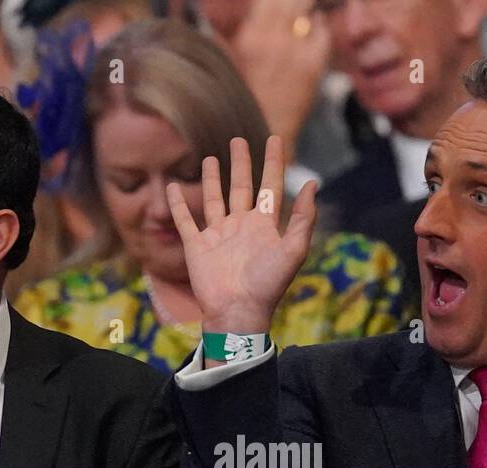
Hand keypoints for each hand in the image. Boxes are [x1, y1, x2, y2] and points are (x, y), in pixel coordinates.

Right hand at [167, 134, 317, 336]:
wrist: (238, 311)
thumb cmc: (268, 285)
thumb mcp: (294, 250)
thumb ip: (304, 218)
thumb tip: (313, 184)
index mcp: (265, 226)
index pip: (271, 186)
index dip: (273, 162)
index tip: (274, 139)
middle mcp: (241, 226)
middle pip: (241, 187)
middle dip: (241, 164)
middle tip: (238, 140)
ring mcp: (218, 236)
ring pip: (214, 200)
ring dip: (212, 180)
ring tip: (210, 159)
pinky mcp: (196, 247)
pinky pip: (185, 220)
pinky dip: (178, 204)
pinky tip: (173, 187)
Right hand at [220, 0, 330, 161]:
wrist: (269, 128)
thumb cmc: (250, 96)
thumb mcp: (235, 61)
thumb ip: (237, 34)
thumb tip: (236, 10)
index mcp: (250, 39)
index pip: (268, 0)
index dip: (275, 0)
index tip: (278, 2)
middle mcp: (272, 41)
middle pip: (289, 1)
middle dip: (295, 2)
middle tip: (296, 5)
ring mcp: (295, 52)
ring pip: (307, 13)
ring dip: (307, 11)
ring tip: (306, 14)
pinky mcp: (314, 64)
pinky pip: (322, 32)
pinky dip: (320, 28)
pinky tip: (315, 29)